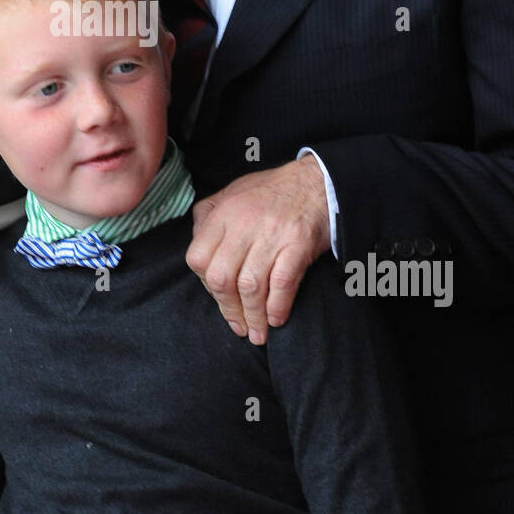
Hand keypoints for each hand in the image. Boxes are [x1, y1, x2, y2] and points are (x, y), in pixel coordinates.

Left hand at [186, 156, 330, 342]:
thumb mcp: (230, 194)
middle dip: (228, 309)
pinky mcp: (298, 244)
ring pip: (251, 286)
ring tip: (257, 333)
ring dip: (253, 316)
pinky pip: (282, 283)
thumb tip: (198, 251)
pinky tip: (276, 319)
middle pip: (222, 278)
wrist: (316, 181)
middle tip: (238, 325)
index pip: (198, 258)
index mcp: (223, 213)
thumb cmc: (271, 192)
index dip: (205, 284)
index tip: (218, 297)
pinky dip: (278, 306)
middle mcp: (244, 224)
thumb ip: (207, 218)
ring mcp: (272, 234)